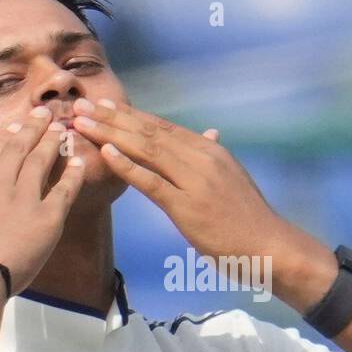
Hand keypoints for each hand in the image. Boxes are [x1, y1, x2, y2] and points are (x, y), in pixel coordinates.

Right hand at [0, 106, 85, 298]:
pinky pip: (65, 189)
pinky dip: (73, 174)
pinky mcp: (47, 217)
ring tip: (62, 130)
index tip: (15, 128)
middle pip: (18, 149)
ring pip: (41, 161)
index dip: (6, 139)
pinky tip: (79, 162)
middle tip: (45, 115)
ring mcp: (23, 198)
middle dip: (32, 129)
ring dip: (52, 142)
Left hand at [70, 98, 334, 308]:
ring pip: (146, 149)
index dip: (130, 115)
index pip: (162, 127)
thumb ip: (214, 157)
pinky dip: (126, 165)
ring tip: (82, 124)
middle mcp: (201, 157)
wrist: (271, 246)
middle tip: (80, 107)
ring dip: (110, 134)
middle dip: (112, 118)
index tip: (103, 105)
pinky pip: (151, 181)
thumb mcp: (233, 178)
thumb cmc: (250, 219)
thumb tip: (208, 133)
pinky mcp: (187, 206)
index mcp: (210, 150)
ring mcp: (194, 180)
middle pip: (149, 132)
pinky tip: (105, 152)